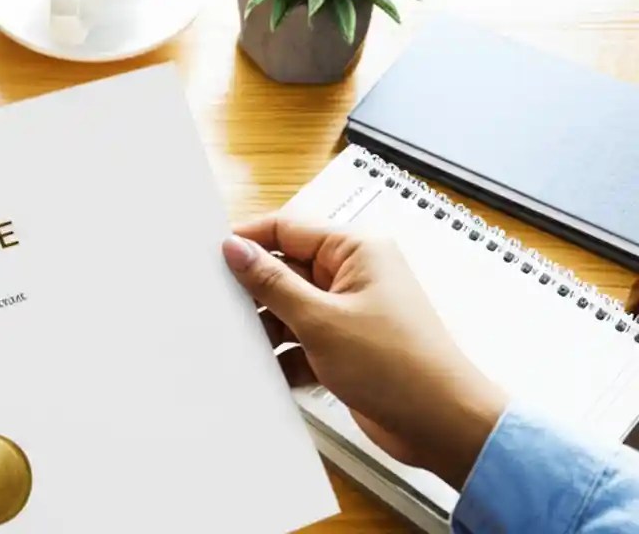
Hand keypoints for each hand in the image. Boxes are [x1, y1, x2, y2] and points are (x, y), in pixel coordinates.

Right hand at [222, 213, 509, 488]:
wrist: (444, 427)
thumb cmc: (402, 367)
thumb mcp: (322, 320)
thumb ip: (273, 283)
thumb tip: (236, 249)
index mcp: (356, 250)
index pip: (288, 229)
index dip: (249, 240)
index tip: (213, 257)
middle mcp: (354, 275)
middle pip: (286, 270)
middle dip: (257, 292)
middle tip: (223, 309)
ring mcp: (350, 312)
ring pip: (290, 309)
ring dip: (270, 329)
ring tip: (247, 346)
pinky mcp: (346, 347)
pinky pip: (302, 340)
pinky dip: (286, 356)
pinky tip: (272, 371)